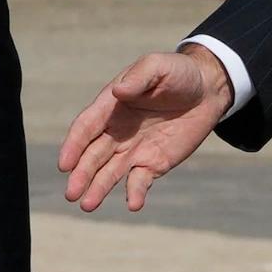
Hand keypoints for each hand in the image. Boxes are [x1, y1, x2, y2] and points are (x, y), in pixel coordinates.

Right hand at [61, 47, 228, 212]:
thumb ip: (139, 77)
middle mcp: (116, 131)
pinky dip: (135, 192)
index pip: (86, 128)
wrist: (207, 90)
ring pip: (110, 172)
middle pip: (93, 156)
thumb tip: (118, 92)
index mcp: (110, 106)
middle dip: (81, 174)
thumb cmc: (178, 73)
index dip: (73, 146)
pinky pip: (140, 181)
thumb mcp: (158, 66)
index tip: (64, 164)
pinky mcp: (153, 163)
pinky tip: (134, 204)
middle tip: (71, 194)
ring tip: (87, 205)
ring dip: (98, 188)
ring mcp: (133, 149)